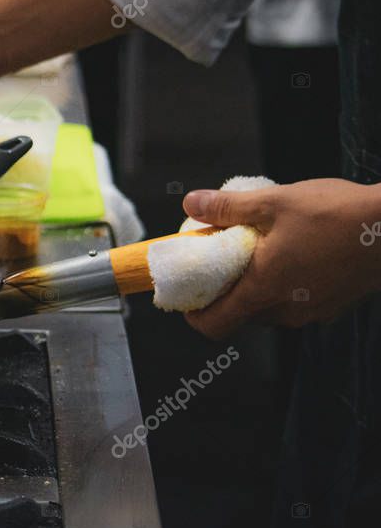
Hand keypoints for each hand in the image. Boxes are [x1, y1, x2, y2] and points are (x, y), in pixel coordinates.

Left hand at [181, 179, 380, 338]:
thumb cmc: (338, 214)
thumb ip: (227, 207)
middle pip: (239, 315)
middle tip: (221, 260)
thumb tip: (191, 203)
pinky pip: (295, 302)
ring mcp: (313, 312)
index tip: (188, 293)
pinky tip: (291, 253)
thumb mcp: (274, 202)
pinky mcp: (333, 305)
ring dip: (256, 286)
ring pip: (268, 309)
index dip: (194, 314)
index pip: (214, 325)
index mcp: (264, 291)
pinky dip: (283, 285)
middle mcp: (286, 311)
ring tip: (258, 249)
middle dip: (225, 292)